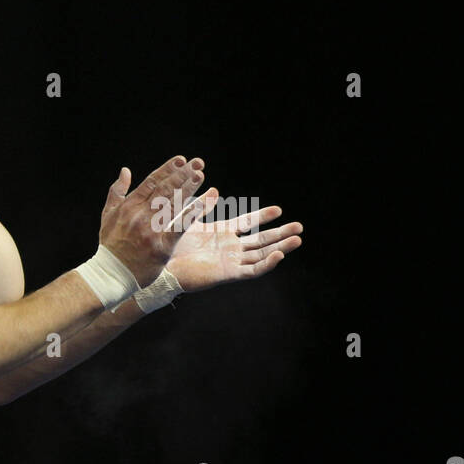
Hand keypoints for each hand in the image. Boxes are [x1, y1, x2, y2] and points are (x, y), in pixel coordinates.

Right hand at [99, 156, 212, 286]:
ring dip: (188, 188)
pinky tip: (202, 204)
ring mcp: (151, 230)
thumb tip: (126, 170)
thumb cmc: (111, 245)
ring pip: (173, 204)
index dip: (167, 169)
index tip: (181, 160)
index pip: (151, 181)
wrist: (112, 274)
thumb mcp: (107, 215)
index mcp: (128, 206)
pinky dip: (191, 214)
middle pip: (165, 189)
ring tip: (200, 175)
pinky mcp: (162, 246)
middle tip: (198, 163)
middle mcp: (140, 215)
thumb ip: (116, 191)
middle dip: (182, 174)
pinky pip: (179, 227)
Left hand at [165, 200, 302, 292]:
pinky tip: (279, 255)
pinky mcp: (229, 273)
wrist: (163, 267)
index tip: (279, 210)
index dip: (263, 216)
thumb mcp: (189, 221)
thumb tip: (215, 189)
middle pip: (262, 240)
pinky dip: (266, 263)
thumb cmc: (171, 246)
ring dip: (280, 247)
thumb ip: (202, 207)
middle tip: (300, 227)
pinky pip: (252, 270)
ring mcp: (232, 261)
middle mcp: (230, 247)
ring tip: (297, 239)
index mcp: (222, 233)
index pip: (248, 222)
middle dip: (280, 233)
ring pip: (262, 254)